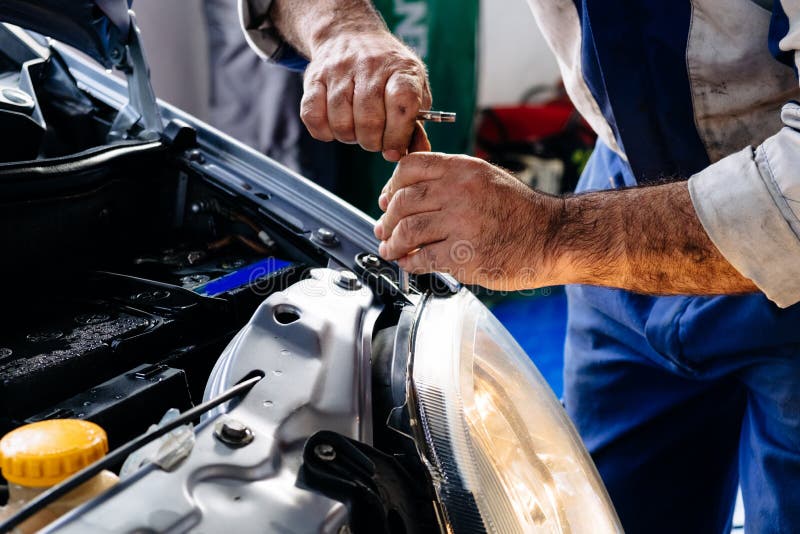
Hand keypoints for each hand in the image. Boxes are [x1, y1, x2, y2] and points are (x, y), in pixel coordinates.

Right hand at [302, 29, 431, 160]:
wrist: (350, 35)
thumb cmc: (387, 74)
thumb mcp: (412, 89)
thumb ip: (415, 125)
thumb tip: (417, 155)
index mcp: (401, 69)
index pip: (403, 103)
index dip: (398, 134)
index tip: (394, 149)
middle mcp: (370, 65)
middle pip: (369, 121)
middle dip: (372, 142)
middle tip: (374, 139)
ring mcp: (339, 70)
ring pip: (341, 123)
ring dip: (349, 137)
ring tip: (356, 129)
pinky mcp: (314, 77)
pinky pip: (313, 116)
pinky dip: (324, 131)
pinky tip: (334, 125)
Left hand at [374, 153, 564, 289]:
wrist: (553, 236)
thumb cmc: (521, 211)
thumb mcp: (487, 178)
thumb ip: (451, 180)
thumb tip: (411, 193)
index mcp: (463, 169)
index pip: (410, 167)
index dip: (391, 185)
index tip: (386, 200)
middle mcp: (459, 191)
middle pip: (403, 201)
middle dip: (387, 219)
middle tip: (384, 229)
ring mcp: (461, 223)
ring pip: (407, 230)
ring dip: (393, 243)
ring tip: (391, 249)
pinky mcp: (464, 254)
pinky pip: (422, 258)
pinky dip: (410, 263)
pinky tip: (410, 264)